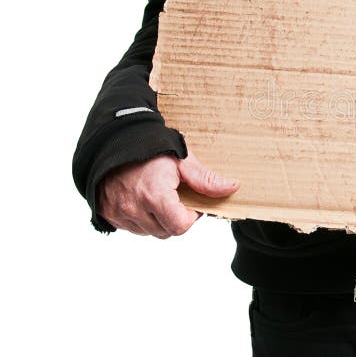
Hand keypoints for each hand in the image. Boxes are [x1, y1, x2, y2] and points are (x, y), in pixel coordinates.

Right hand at [98, 150, 238, 238]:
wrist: (115, 138)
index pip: (180, 226)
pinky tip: (143, 199)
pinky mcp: (108, 213)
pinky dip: (141, 219)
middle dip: (176, 218)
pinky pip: (132, 228)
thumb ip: (206, 179)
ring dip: (159, 220)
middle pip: (166, 232)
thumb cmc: (149, 147)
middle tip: (176, 196)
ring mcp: (118, 212)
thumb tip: (232, 188)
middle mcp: (134, 208)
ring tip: (159, 196)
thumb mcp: (183, 160)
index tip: (190, 201)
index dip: (191, 216)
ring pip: (149, 232)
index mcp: (154, 195)